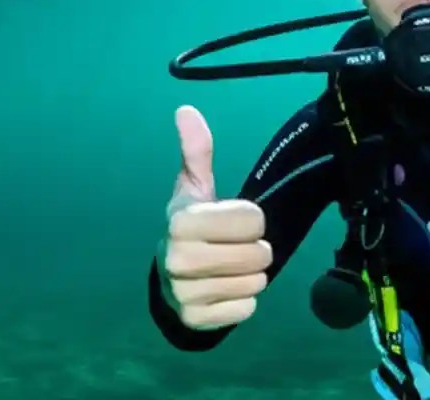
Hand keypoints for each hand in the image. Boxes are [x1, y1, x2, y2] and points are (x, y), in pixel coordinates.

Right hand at [162, 105, 271, 330]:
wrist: (171, 278)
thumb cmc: (192, 225)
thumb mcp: (194, 187)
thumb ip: (196, 150)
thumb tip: (186, 110)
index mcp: (181, 221)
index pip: (254, 219)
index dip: (252, 220)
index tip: (234, 221)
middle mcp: (177, 258)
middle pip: (258, 254)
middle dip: (256, 250)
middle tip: (236, 247)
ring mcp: (184, 293)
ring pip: (256, 283)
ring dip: (252, 275)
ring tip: (230, 267)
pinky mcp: (195, 320)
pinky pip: (247, 309)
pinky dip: (244, 300)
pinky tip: (225, 290)